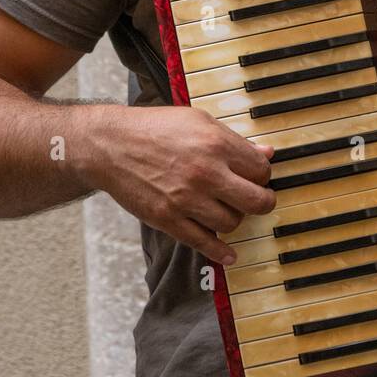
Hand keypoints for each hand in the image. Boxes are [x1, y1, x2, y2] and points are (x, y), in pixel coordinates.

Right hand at [78, 103, 275, 264]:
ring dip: (235, 219)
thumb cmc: (155, 128)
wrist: (110, 144)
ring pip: (232, 223)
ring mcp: (187, 199)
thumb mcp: (199, 121)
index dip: (263, 175)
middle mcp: (206, 173)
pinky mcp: (168, 219)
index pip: (262, 170)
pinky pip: (203, 243)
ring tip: (227, 209)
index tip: (257, 177)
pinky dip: (220, 252)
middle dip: (263, 202)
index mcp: (217, 144)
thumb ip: (234, 140)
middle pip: (257, 201)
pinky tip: (229, 254)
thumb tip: (267, 153)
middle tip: (258, 200)